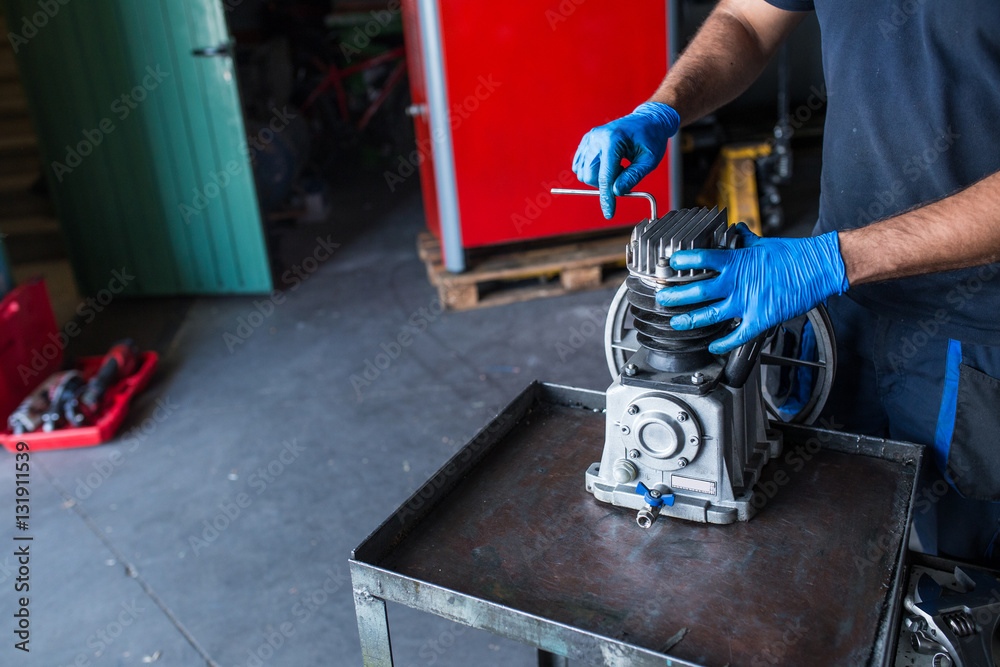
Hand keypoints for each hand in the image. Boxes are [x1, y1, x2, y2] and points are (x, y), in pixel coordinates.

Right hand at [573, 102, 679, 218]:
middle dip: (605, 183)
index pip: (606, 175)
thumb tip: (616, 192)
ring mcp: (589, 138)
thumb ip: (633, 176)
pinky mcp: (586, 142)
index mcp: (613, 139)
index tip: (609, 213)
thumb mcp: (649, 160)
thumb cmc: (651, 138)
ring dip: (600, 177)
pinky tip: (609, 164)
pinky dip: (594, 171)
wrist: (647, 120)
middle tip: (624, 174)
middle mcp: (596, 137)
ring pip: (583, 172)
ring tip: (618, 166)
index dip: (607, 197)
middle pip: (590, 175)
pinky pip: (581, 166)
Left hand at [655, 225, 849, 353]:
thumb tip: (736, 231)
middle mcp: (738, 282)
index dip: (684, 260)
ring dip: (690, 320)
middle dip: (676, 295)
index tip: (669, 262)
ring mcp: (748, 302)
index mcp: (738, 261)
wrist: (820, 268)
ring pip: (711, 314)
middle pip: (698, 290)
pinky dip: (723, 343)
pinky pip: (737, 335)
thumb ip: (745, 240)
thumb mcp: (764, 243)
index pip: (703, 258)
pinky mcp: (760, 319)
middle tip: (661, 297)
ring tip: (675, 322)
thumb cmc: (794, 255)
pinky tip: (713, 347)